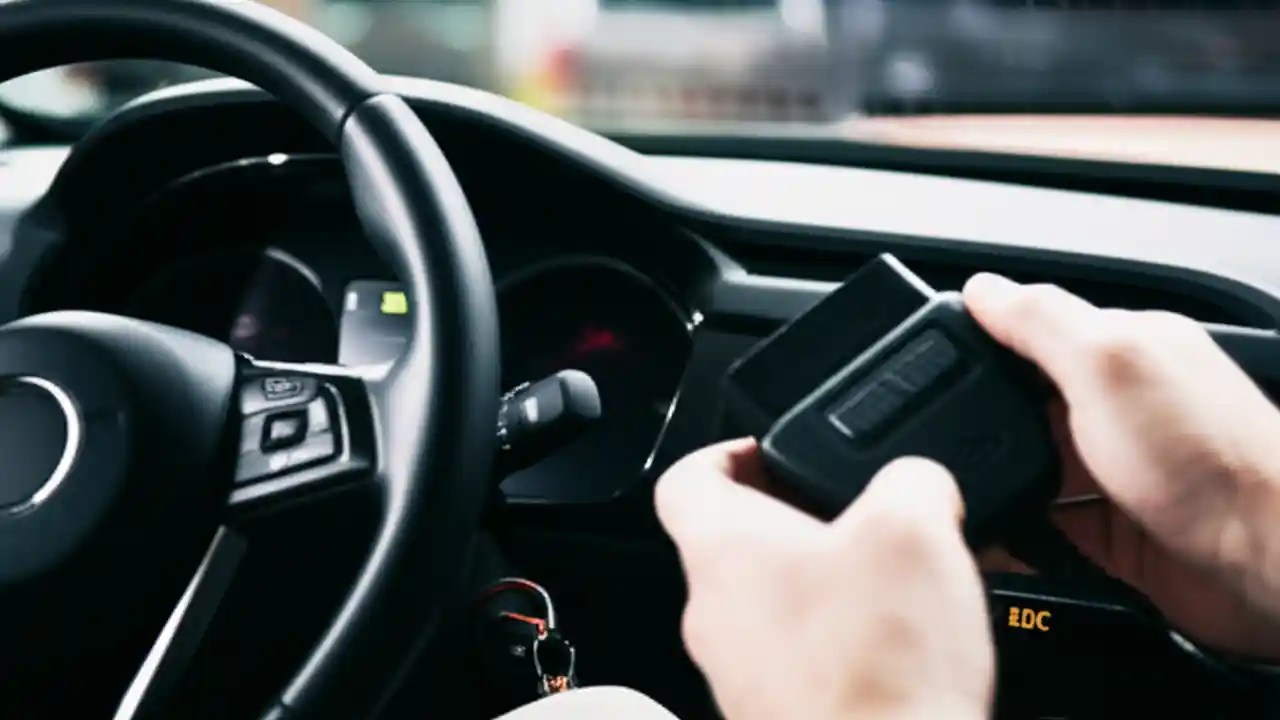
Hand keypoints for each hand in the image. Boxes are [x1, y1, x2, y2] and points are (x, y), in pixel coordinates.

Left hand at [656, 439, 992, 719]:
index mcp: (724, 549)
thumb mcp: (915, 530)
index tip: (769, 451)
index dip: (727, 451)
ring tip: (896, 584)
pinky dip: (846, 646)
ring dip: (828, 587)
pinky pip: (802, 662)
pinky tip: (905, 648)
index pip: (687, 478)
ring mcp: (741, 675)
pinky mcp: (777, 717)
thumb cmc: (875, 670)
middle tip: (860, 519)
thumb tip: (918, 484)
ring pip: (774, 607)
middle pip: (738, 546)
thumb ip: (912, 481)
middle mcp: (716, 614)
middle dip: (801, 525)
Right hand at [965, 273, 1279, 658]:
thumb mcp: (1111, 365)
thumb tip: (983, 287)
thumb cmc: (1215, 460)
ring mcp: (1121, 472)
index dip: (985, 346)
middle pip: (1024, 408)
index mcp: (1126, 348)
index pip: (1036, 330)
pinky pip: (1048, 533)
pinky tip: (1005, 540)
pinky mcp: (1119, 533)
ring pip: (1032, 473)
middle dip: (985, 426)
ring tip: (974, 493)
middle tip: (953, 442)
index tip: (940, 370)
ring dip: (1002, 484)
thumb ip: (1043, 322)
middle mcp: (1124, 407)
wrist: (1269, 562)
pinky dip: (1021, 539)